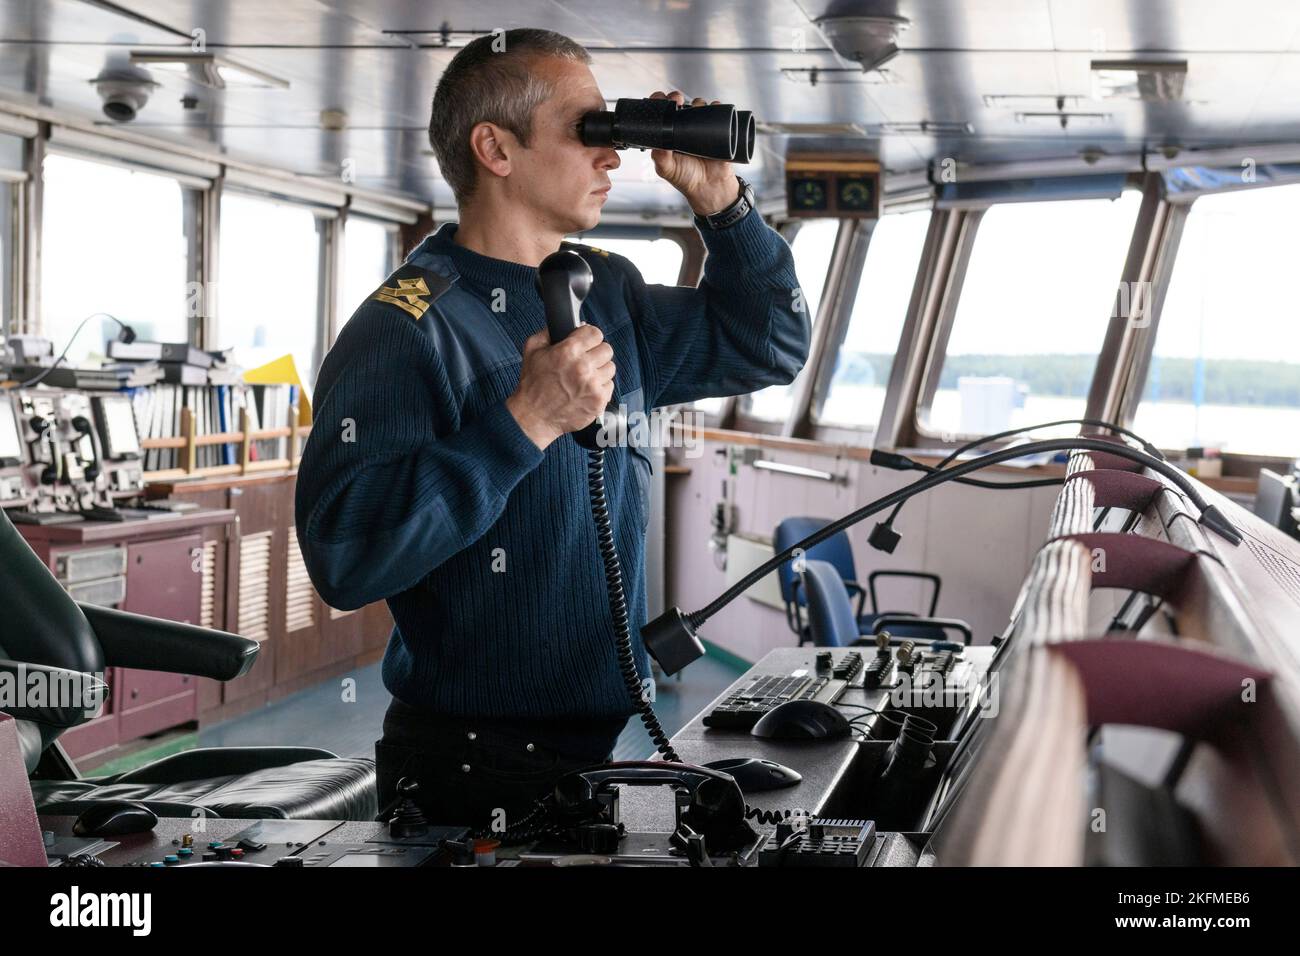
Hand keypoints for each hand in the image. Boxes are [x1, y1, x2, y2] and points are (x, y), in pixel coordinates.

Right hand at [507, 325, 614, 449]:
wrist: (534, 417)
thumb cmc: (532, 385)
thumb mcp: (532, 350)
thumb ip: (550, 332)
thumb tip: (574, 324)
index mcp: (568, 351)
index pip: (595, 333)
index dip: (590, 336)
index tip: (587, 341)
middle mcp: (583, 367)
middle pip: (607, 349)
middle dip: (596, 352)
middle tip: (586, 359)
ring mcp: (593, 385)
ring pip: (610, 367)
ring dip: (600, 370)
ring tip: (586, 376)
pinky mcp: (598, 401)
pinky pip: (609, 386)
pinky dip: (600, 387)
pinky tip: (586, 389)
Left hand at [647, 90, 737, 215]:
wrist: (709, 187)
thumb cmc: (686, 178)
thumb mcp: (667, 169)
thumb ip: (659, 157)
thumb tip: (658, 142)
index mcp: (668, 133)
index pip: (662, 112)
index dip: (660, 102)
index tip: (661, 99)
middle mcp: (683, 127)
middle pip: (679, 104)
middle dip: (677, 96)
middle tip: (677, 100)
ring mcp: (701, 127)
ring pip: (698, 105)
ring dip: (697, 101)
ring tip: (697, 108)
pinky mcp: (717, 130)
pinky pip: (718, 112)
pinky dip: (716, 106)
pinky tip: (714, 106)